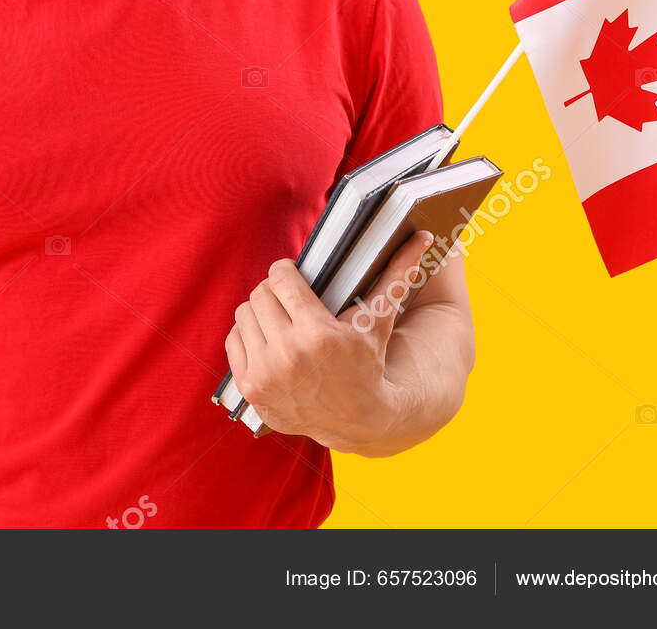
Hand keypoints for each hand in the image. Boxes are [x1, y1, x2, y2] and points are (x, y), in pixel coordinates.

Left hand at [223, 229, 440, 449]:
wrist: (357, 420)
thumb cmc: (369, 362)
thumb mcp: (379, 320)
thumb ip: (398, 275)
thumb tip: (424, 237)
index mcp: (318, 333)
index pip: (280, 277)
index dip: (286, 272)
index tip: (293, 276)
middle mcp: (288, 354)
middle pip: (259, 293)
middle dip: (274, 292)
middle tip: (288, 299)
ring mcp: (266, 374)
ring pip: (243, 314)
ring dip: (259, 313)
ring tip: (280, 320)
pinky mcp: (250, 388)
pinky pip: (233, 340)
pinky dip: (248, 336)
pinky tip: (269, 341)